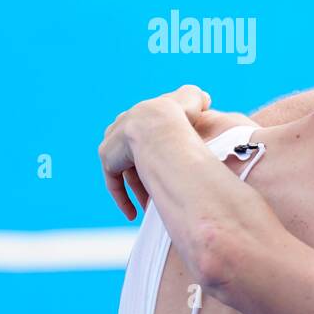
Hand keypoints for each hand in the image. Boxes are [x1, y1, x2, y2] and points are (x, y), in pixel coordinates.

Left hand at [99, 85, 210, 219]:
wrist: (161, 124)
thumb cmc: (181, 113)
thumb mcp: (193, 99)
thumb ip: (196, 99)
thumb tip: (205, 99)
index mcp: (140, 113)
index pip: (146, 133)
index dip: (159, 150)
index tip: (171, 164)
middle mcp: (121, 127)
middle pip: (135, 155)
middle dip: (148, 172)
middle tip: (163, 187)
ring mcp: (112, 144)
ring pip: (127, 171)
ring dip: (140, 189)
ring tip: (153, 206)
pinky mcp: (108, 160)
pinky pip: (115, 183)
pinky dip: (124, 199)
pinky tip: (134, 214)